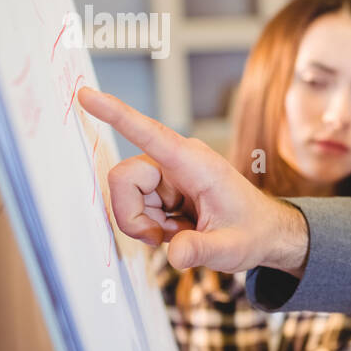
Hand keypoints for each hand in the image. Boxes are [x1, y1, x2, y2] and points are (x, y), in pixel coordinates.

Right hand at [77, 86, 307, 275]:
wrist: (264, 233)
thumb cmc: (252, 232)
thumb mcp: (231, 249)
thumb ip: (202, 250)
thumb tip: (176, 255)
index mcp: (197, 164)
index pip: (151, 134)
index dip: (117, 115)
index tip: (86, 95)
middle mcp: (178, 161)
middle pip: (123, 177)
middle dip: (131, 214)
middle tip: (158, 238)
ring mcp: (168, 173)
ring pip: (126, 195)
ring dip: (144, 223)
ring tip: (178, 232)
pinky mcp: (162, 187)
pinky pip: (135, 205)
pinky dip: (149, 225)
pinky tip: (177, 229)